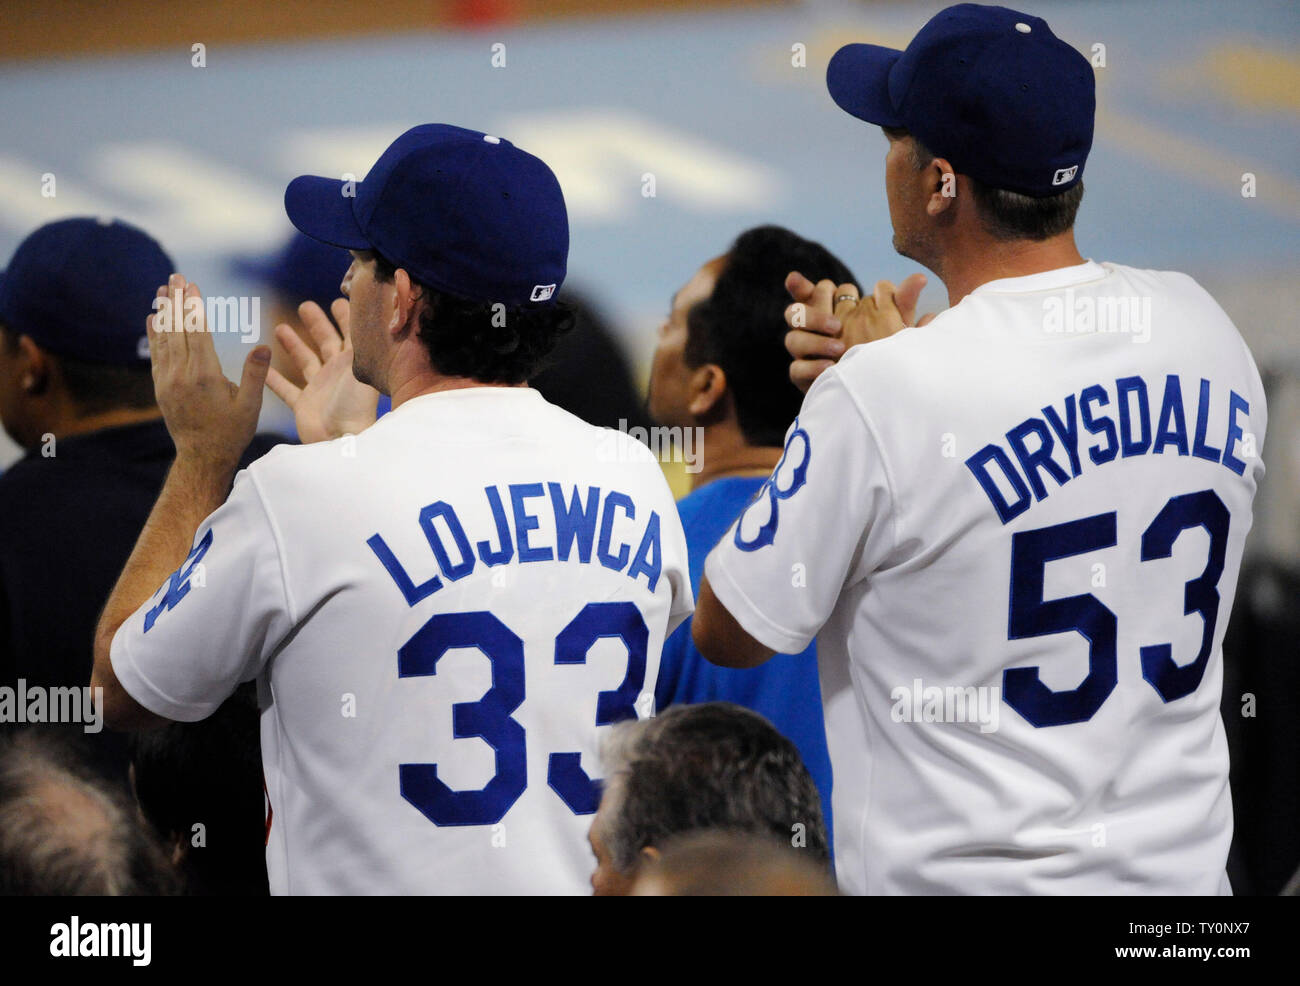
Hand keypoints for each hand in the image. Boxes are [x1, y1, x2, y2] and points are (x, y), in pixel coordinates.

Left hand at [148, 274, 270, 469]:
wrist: (202, 457)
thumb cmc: (231, 432)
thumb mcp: (251, 405)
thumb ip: (255, 374)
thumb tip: (264, 346)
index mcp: (205, 375)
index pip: (197, 331)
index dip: (194, 306)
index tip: (191, 285)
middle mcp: (182, 374)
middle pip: (178, 329)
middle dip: (177, 301)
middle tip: (175, 277)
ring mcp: (168, 380)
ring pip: (164, 338)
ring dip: (164, 312)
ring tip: (162, 290)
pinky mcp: (161, 387)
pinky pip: (156, 353)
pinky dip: (155, 333)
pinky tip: (153, 318)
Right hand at [266, 298, 379, 442]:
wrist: (341, 440)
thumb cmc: (354, 406)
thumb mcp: (360, 365)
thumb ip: (360, 339)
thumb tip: (368, 310)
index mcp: (353, 364)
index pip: (351, 334)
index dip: (345, 317)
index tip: (337, 300)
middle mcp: (337, 374)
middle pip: (327, 342)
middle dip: (317, 324)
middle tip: (305, 305)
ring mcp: (321, 390)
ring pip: (305, 361)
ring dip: (293, 344)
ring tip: (280, 326)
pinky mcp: (305, 405)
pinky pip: (286, 389)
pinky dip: (274, 379)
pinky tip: (260, 366)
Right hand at [783, 271, 932, 392]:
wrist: (882, 391)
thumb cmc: (888, 351)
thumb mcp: (899, 325)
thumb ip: (904, 300)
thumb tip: (921, 278)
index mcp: (830, 311)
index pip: (811, 293)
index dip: (804, 286)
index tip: (804, 282)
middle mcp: (813, 330)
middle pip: (794, 312)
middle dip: (813, 314)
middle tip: (838, 325)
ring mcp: (806, 353)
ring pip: (793, 339)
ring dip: (814, 341)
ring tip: (840, 349)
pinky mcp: (805, 377)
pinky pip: (796, 369)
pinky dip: (812, 366)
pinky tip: (830, 367)